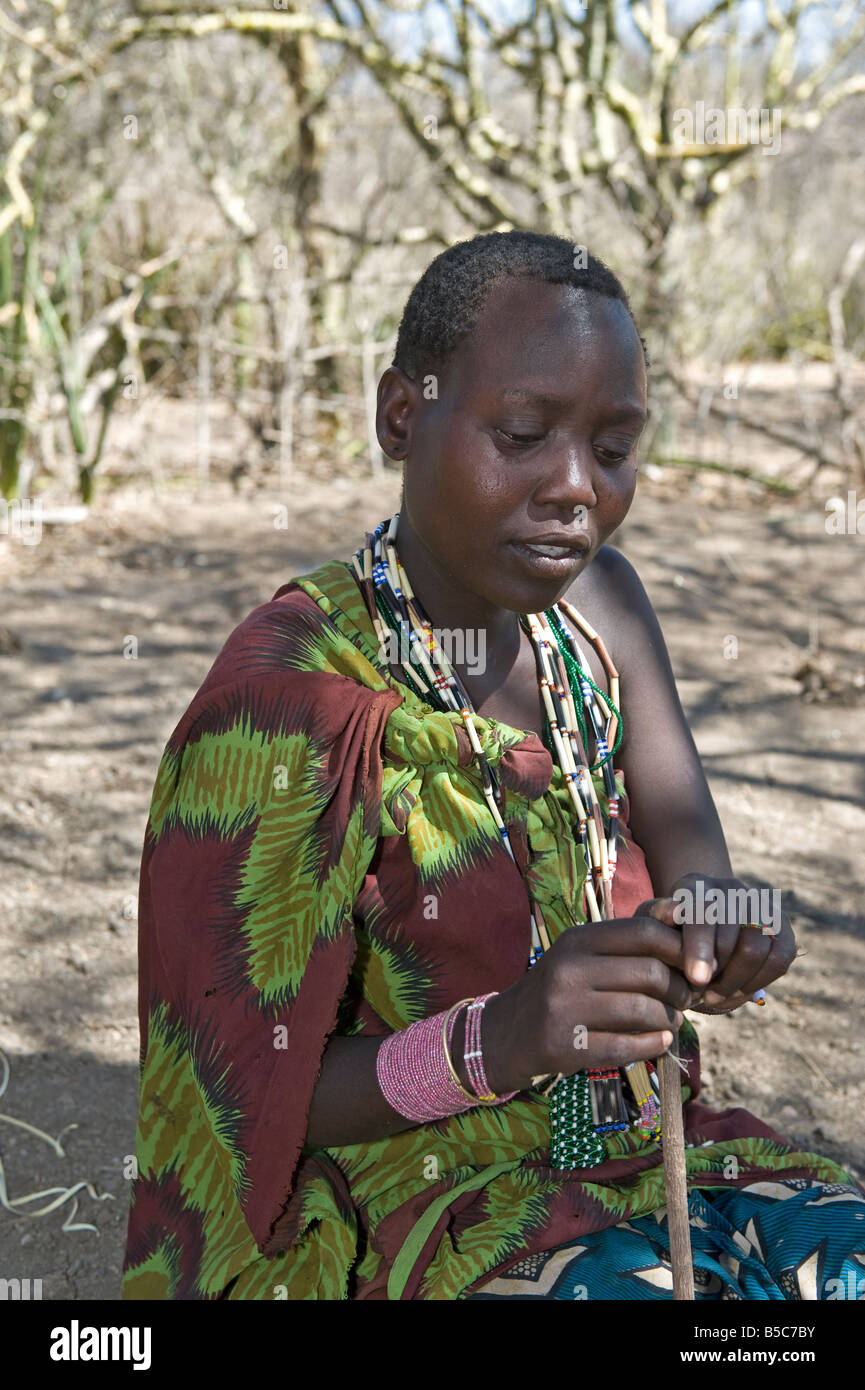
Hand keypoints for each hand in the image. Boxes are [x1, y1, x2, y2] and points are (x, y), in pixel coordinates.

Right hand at [483, 916, 696, 1092]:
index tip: (695, 965)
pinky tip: (660, 1042)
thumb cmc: (561, 988)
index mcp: (577, 939)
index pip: (643, 931)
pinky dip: (653, 1045)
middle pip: (650, 973)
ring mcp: (564, 1008)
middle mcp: (568, 968)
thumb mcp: (584, 953)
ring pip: (643, 1011)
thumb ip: (630, 937)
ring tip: (673, 1021)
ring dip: (670, 1019)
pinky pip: (626, 1046)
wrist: (507, 1032)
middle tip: (687, 999)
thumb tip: (682, 912)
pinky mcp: (565, 1046)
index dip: (680, 947)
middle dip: (681, 989)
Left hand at [634, 872, 796, 1013]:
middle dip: (716, 974)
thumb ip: (657, 918)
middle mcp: (732, 889)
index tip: (697, 978)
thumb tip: (675, 912)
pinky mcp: (782, 927)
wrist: (697, 930)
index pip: (703, 913)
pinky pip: (780, 958)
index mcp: (697, 885)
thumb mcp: (653, 924)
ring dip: (735, 982)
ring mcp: (760, 906)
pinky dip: (760, 981)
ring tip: (714, 996)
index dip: (700, 947)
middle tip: (700, 994)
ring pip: (756, 949)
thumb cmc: (669, 933)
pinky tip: (737, 992)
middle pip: (731, 936)